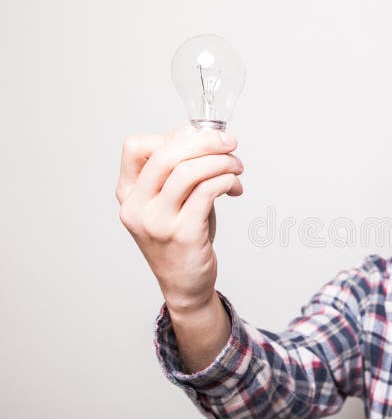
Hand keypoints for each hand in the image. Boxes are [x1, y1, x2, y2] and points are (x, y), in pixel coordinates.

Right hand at [116, 125, 243, 312]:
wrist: (185, 284)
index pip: (135, 147)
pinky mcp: (183, 234)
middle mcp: (136, 207)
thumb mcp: (172, 199)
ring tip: (236, 167)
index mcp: (128, 193)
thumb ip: (179, 169)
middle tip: (229, 142)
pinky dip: (225, 180)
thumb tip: (200, 134)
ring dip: (221, 161)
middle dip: (204, 141)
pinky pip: (207, 192)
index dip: (170, 136)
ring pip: (189, 171)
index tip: (198, 139)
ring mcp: (157, 222)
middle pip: (166, 155)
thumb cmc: (182, 237)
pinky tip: (234, 186)